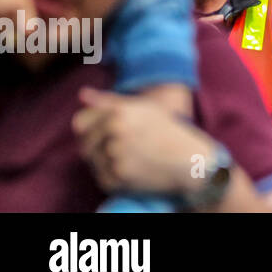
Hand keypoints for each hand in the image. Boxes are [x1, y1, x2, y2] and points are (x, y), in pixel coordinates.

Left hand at [73, 87, 218, 197]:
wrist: (191, 160)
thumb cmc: (168, 131)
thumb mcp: (143, 108)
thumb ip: (109, 101)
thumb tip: (81, 94)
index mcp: (119, 111)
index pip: (80, 121)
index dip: (91, 128)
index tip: (107, 133)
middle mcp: (114, 131)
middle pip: (84, 144)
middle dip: (98, 147)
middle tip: (125, 149)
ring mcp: (115, 155)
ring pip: (92, 161)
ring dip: (105, 162)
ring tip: (131, 158)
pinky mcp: (116, 177)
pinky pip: (101, 177)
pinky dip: (113, 176)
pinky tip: (133, 169)